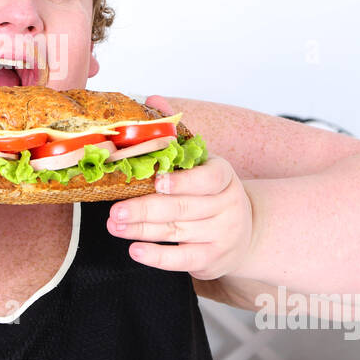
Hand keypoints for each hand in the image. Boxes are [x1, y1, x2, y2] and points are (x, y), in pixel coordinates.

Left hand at [105, 94, 254, 279]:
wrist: (245, 231)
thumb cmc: (212, 193)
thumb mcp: (201, 163)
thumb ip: (175, 133)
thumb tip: (152, 99)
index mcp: (223, 176)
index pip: (207, 178)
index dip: (182, 181)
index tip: (157, 181)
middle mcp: (227, 205)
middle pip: (181, 208)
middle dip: (144, 209)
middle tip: (115, 210)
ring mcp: (221, 234)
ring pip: (175, 232)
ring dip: (141, 230)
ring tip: (114, 225)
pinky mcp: (212, 259)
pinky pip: (181, 259)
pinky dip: (156, 256)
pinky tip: (135, 250)